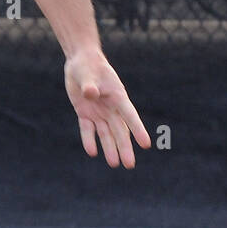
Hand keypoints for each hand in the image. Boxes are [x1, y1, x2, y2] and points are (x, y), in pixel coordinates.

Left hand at [64, 48, 151, 168]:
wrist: (80, 63)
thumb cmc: (89, 65)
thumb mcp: (88, 74)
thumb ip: (90, 85)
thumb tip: (90, 94)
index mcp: (118, 96)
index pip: (130, 116)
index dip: (138, 130)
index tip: (146, 144)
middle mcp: (111, 108)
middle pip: (119, 131)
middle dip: (124, 148)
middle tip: (129, 165)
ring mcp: (98, 112)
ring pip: (106, 134)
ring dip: (109, 148)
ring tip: (114, 164)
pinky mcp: (85, 114)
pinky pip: (87, 130)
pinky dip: (89, 140)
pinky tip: (92, 152)